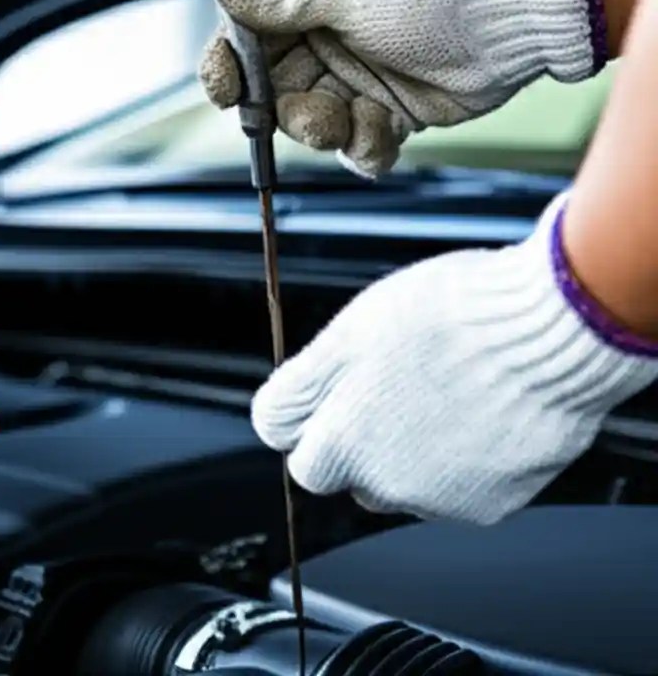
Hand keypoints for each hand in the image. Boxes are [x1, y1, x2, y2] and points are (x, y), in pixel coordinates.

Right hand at [199, 0, 602, 176]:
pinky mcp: (391, 114)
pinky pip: (358, 146)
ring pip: (313, 126)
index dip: (227, 69)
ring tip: (361, 115)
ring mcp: (359, 81)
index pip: (245, 42)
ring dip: (329, 130)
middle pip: (275, 95)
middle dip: (286, 112)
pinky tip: (388, 128)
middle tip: (313, 112)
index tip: (224, 92)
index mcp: (307, 7)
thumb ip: (278, 1)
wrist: (513, 18)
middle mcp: (327, 45)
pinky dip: (368, 146)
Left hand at [252, 196, 657, 523]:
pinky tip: (481, 415)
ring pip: (399, 482)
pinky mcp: (485, 506)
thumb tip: (274, 418)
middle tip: (391, 389)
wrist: (550, 333)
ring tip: (445, 394)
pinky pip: (456, 488)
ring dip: (409, 450)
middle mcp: (378, 484)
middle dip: (354, 438)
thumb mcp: (349, 332)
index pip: (288, 443)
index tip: (330, 388)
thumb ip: (301, 385)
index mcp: (337, 443)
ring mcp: (434, 500)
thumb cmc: (449, 317)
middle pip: (343, 469)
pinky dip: (462, 460)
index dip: (307, 409)